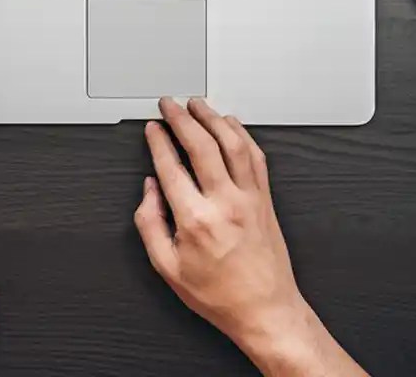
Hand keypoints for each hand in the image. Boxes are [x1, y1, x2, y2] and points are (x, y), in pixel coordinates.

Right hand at [133, 99, 366, 375]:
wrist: (265, 310)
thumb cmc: (219, 294)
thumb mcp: (167, 268)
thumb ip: (150, 224)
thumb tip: (149, 191)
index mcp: (195, 220)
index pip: (171, 166)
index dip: (159, 141)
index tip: (152, 128)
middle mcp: (224, 203)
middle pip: (201, 145)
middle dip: (182, 118)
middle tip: (169, 104)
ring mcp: (249, 198)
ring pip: (232, 143)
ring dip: (212, 118)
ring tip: (197, 104)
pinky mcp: (266, 199)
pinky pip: (255, 156)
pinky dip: (241, 134)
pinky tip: (230, 124)